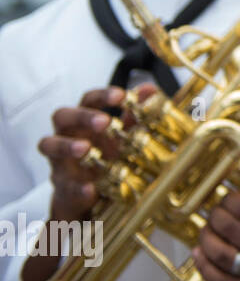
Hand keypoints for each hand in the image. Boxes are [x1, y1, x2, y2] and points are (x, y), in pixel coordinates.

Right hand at [37, 86, 131, 222]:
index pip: (89, 100)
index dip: (102, 95)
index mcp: (86, 120)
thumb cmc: (105, 154)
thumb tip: (149, 90)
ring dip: (67, 146)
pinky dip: (77, 186)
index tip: (121, 96)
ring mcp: (61, 159)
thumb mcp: (122, 134)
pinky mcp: (62, 184)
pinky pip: (64, 184)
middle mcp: (68, 134)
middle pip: (62, 116)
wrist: (92, 190)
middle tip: (104, 122)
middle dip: (82, 116)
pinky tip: (91, 188)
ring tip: (85, 149)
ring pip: (49, 145)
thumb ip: (134, 114)